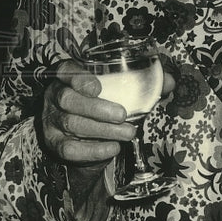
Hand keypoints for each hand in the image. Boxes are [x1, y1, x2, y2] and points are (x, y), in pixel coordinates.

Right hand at [42, 59, 174, 166]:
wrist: (90, 137)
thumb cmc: (106, 103)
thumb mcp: (121, 90)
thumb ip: (144, 83)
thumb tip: (169, 82)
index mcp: (68, 75)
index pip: (65, 70)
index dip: (78, 77)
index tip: (98, 86)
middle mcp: (55, 96)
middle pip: (68, 100)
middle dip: (96, 108)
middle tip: (122, 115)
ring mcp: (52, 121)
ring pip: (72, 124)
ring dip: (103, 130)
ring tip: (128, 133)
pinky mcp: (55, 144)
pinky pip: (70, 149)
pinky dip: (93, 150)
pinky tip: (113, 148)